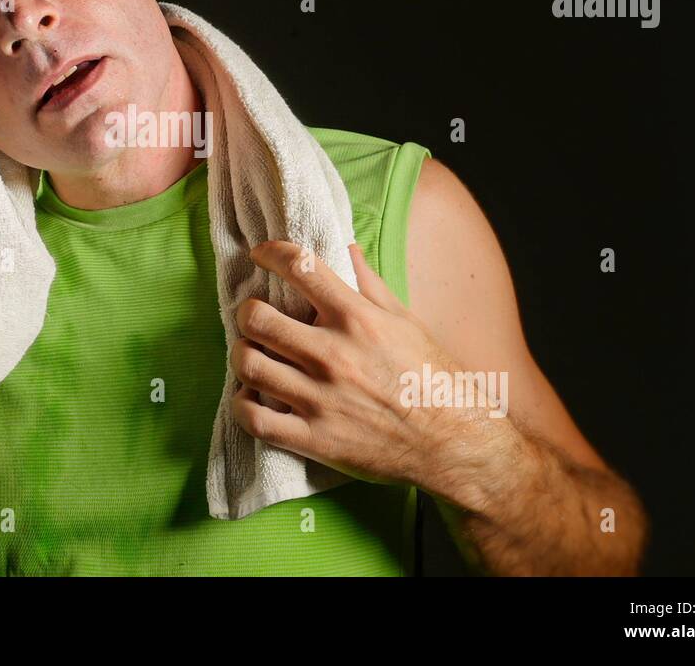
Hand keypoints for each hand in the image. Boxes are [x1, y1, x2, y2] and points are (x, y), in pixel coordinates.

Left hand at [230, 240, 497, 489]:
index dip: (270, 253)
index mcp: (357, 319)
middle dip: (247, 312)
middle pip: (256, 318)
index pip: (299, 267)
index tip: (260, 254)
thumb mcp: (407, 322)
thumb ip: (370, 285)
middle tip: (254, 317)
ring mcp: (321, 399)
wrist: (453, 443)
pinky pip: (254, 419)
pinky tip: (252, 398)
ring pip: (248, 365)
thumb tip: (347, 250)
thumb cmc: (432, 377)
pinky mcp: (314, 439)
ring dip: (243, 355)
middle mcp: (333, 355)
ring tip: (253, 355)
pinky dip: (242, 405)